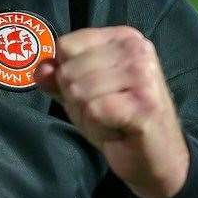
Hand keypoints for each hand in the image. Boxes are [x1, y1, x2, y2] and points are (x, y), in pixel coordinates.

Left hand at [34, 26, 189, 197]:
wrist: (158, 160)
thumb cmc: (119, 121)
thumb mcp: (83, 94)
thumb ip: (59, 78)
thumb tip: (40, 69)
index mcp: (124, 37)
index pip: (66, 45)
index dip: (67, 74)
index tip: (94, 91)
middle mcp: (136, 48)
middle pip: (70, 71)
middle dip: (77, 101)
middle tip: (104, 112)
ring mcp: (143, 74)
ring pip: (79, 91)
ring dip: (87, 117)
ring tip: (111, 121)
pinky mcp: (144, 104)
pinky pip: (94, 111)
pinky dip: (97, 128)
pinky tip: (117, 131)